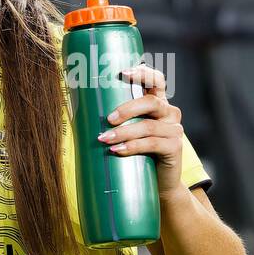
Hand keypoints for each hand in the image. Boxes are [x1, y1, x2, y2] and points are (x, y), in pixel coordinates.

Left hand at [97, 65, 186, 199]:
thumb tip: (78, 108)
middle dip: (127, 108)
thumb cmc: (137, 153)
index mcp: (158, 103)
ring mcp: (174, 130)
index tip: (123, 73)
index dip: (143, 73)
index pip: (156, 81)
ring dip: (124, 132)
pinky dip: (132, 146)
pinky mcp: (175, 147)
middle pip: (151, 102)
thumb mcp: (126, 132)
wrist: (158, 182)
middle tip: (108, 118)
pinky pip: (152, 144)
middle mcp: (169, 113)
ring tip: (104, 139)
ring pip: (148, 126)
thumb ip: (115, 119)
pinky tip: (116, 150)